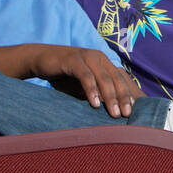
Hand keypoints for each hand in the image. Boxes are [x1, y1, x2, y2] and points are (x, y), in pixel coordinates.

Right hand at [28, 45, 142, 117]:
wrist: (38, 59)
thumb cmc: (63, 76)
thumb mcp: (82, 86)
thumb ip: (96, 94)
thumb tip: (111, 112)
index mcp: (104, 62)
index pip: (120, 79)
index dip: (128, 94)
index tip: (133, 111)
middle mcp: (98, 57)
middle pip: (116, 79)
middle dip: (123, 98)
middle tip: (127, 115)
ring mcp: (86, 57)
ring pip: (104, 78)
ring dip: (110, 97)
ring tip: (114, 113)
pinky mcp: (73, 60)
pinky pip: (86, 76)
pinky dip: (91, 90)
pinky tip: (94, 104)